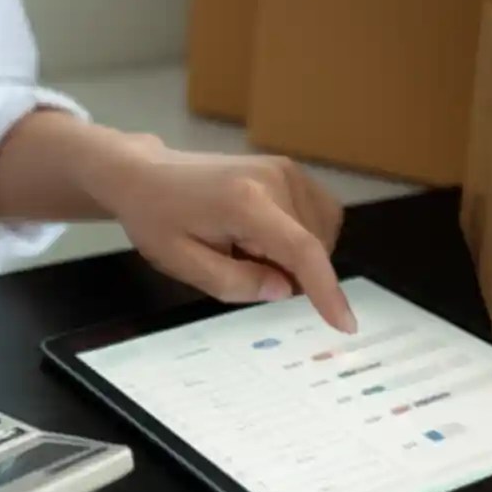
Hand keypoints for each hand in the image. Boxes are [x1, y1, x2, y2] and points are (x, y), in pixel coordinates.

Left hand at [101, 143, 355, 332]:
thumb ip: (235, 282)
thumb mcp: (183, 263)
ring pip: (321, 233)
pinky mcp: (289, 169)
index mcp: (244, 202)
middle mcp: (274, 178)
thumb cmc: (157, 220)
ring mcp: (285, 169)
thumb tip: (284, 290)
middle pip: (312, 246)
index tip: (345, 323)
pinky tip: (263, 236)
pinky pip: (318, 216)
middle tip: (239, 261)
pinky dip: (300, 236)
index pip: (301, 249)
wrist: (147, 176)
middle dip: (289, 271)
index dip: (326, 290)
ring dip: (295, 254)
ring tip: (246, 246)